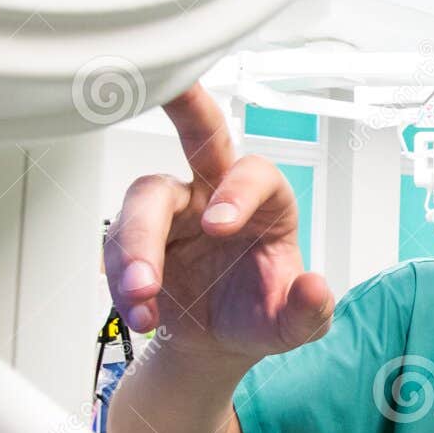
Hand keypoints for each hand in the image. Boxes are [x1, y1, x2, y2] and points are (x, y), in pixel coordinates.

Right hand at [103, 84, 332, 363]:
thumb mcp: (295, 327)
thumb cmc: (262, 317)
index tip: (218, 225)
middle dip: (182, 102)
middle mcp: (215, 191)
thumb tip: (315, 287)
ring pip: (144, 199)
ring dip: (136, 245)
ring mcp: (173, 211)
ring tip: (143, 294)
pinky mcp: (137, 237)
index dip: (235, 191)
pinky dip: (122, 282)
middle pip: (198, 132)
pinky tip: (142, 315)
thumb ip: (308, 309)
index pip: (252, 171)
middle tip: (167, 87)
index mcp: (265, 200)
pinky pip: (118, 247)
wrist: (218, 345)